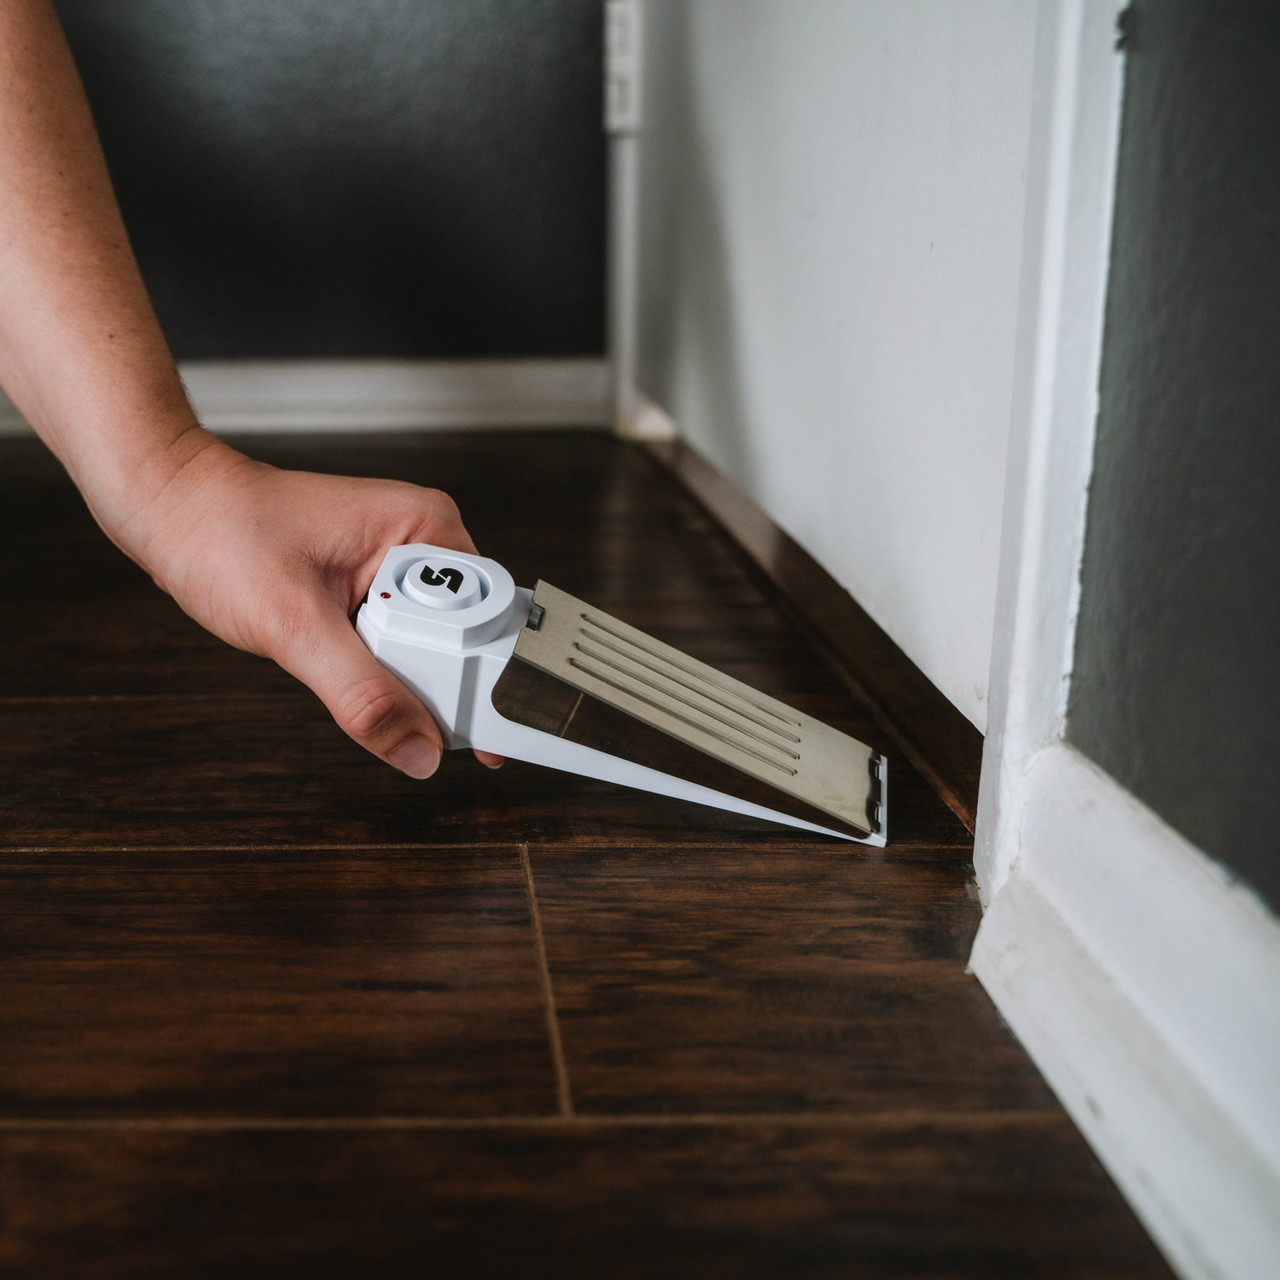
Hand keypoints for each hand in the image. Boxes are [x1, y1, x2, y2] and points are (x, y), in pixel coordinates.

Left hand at [111, 431, 502, 778]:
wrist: (169, 509)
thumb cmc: (223, 532)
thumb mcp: (295, 624)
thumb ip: (361, 693)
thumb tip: (417, 751)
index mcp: (427, 528)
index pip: (487, 617)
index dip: (478, 677)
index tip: (472, 731)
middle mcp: (421, 544)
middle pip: (463, 640)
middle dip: (431, 683)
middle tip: (389, 703)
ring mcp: (396, 567)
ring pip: (428, 651)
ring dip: (397, 679)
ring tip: (341, 664)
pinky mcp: (370, 588)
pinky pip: (397, 647)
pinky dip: (376, 672)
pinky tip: (340, 666)